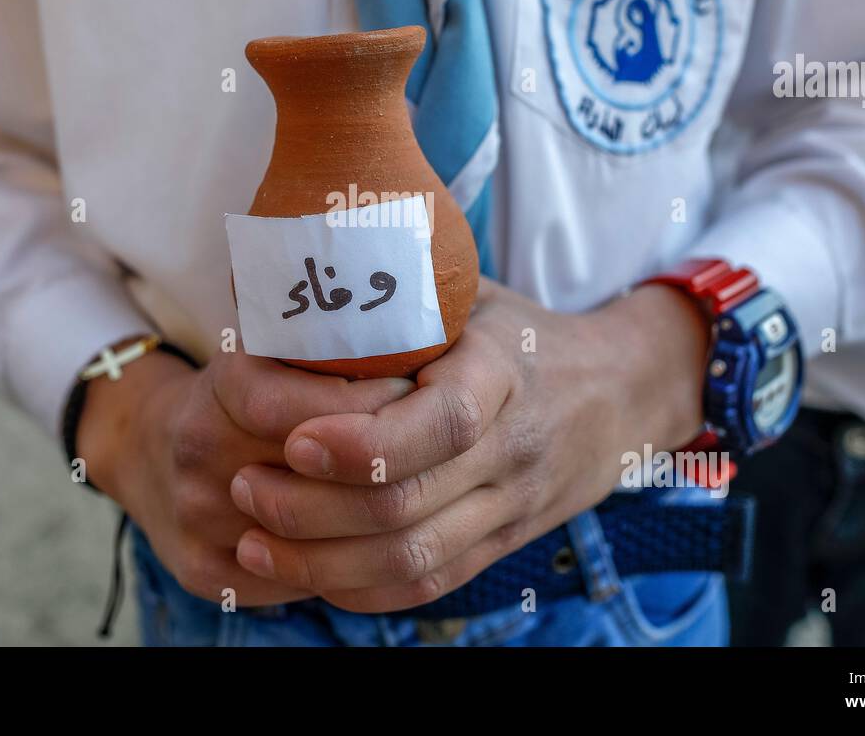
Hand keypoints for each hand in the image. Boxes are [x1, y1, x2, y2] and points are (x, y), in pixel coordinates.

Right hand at [77, 345, 411, 606]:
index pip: (316, 409)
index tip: (419, 398)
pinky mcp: (202, 570)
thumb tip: (418, 343)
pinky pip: (294, 583)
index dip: (377, 408)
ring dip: (373, 524)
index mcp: (223, 387)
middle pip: (318, 479)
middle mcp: (200, 450)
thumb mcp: (273, 350)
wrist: (146, 448)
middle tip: (434, 452)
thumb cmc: (237, 393)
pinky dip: (343, 567)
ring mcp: (198, 516)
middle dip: (386, 466)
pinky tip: (373, 543)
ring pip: (313, 542)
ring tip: (415, 494)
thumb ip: (328, 344)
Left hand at [229, 279, 708, 611]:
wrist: (622, 392)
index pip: (444, 424)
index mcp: (504, 374)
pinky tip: (303, 570)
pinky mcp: (503, 544)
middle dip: (311, 508)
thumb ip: (398, 290)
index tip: (292, 438)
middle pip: (410, 506)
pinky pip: (429, 584)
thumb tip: (292, 275)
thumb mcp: (472, 293)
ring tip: (253, 539)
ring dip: (321, 561)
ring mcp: (511, 505)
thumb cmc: (519, 331)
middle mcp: (513, 449)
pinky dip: (358, 589)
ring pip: (412, 560)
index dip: (361, 443)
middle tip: (242, 485)